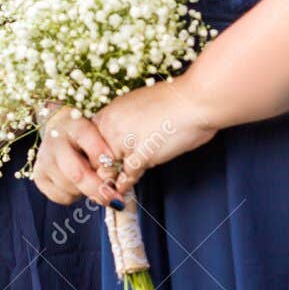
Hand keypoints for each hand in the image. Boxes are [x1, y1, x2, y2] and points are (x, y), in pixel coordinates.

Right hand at [32, 106, 121, 207]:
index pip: (93, 148)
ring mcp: (43, 161)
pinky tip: (78, 186)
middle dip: (98, 189)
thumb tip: (111, 180)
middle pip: (77, 174)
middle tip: (114, 200)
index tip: (118, 175)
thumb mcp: (100, 132)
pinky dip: (73, 196)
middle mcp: (55, 144)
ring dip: (86, 191)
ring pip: (70, 188)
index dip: (106, 162)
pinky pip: (60, 197)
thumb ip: (107, 150)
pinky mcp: (39, 176)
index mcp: (75, 127)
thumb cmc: (86, 134)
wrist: (58, 130)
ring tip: (93, 183)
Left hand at [95, 79, 218, 193]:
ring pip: (110, 168)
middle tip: (103, 178)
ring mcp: (123, 142)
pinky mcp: (139, 156)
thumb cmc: (175, 101)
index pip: (91, 140)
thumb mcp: (140, 105)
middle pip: (96, 156)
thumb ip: (125, 122)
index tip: (100, 161)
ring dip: (112, 178)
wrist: (197, 100)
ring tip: (110, 188)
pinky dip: (125, 184)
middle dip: (102, 167)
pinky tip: (123, 189)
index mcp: (109, 112)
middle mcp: (111, 126)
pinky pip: (126, 176)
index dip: (96, 153)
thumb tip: (120, 138)